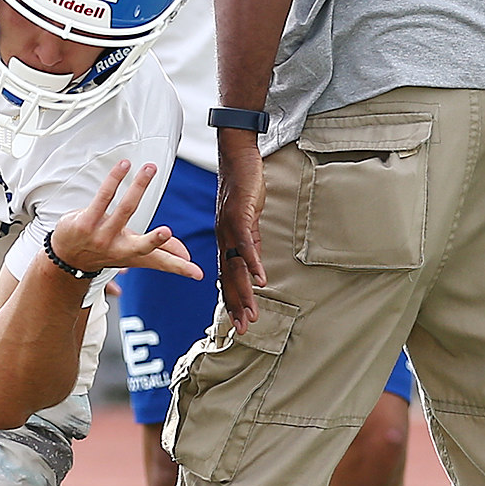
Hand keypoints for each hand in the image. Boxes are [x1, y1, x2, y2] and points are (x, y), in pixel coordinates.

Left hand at [48, 162, 200, 281]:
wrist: (65, 258)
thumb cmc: (104, 251)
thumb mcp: (131, 254)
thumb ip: (158, 251)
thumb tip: (185, 256)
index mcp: (134, 256)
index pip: (161, 263)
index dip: (180, 268)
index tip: (196, 272)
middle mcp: (119, 249)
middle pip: (140, 245)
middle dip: (154, 240)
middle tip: (166, 232)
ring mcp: (101, 236)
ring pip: (124, 209)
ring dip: (139, 187)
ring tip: (150, 169)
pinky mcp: (85, 223)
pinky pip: (103, 197)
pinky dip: (115, 179)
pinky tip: (124, 166)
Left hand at [215, 136, 266, 331]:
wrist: (237, 157)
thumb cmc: (243, 186)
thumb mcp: (248, 219)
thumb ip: (250, 241)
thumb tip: (255, 263)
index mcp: (226, 240)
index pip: (228, 276)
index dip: (233, 300)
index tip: (238, 321)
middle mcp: (224, 238)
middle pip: (230, 278)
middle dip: (237, 305)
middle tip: (243, 329)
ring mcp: (230, 228)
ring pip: (237, 266)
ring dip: (244, 292)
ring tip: (251, 313)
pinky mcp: (240, 216)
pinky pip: (247, 244)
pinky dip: (253, 263)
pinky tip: (260, 280)